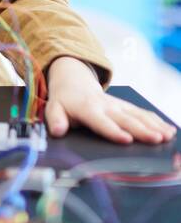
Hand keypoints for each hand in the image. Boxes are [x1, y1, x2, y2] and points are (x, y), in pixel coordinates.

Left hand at [45, 56, 175, 144]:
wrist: (74, 82)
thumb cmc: (64, 100)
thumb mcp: (54, 108)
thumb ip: (55, 120)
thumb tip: (57, 130)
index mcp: (87, 109)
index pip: (101, 122)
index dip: (113, 131)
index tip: (126, 139)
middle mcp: (106, 106)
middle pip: (125, 119)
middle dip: (141, 130)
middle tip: (156, 139)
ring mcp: (118, 105)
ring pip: (138, 115)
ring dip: (154, 125)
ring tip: (167, 136)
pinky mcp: (126, 106)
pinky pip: (143, 113)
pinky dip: (156, 121)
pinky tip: (169, 129)